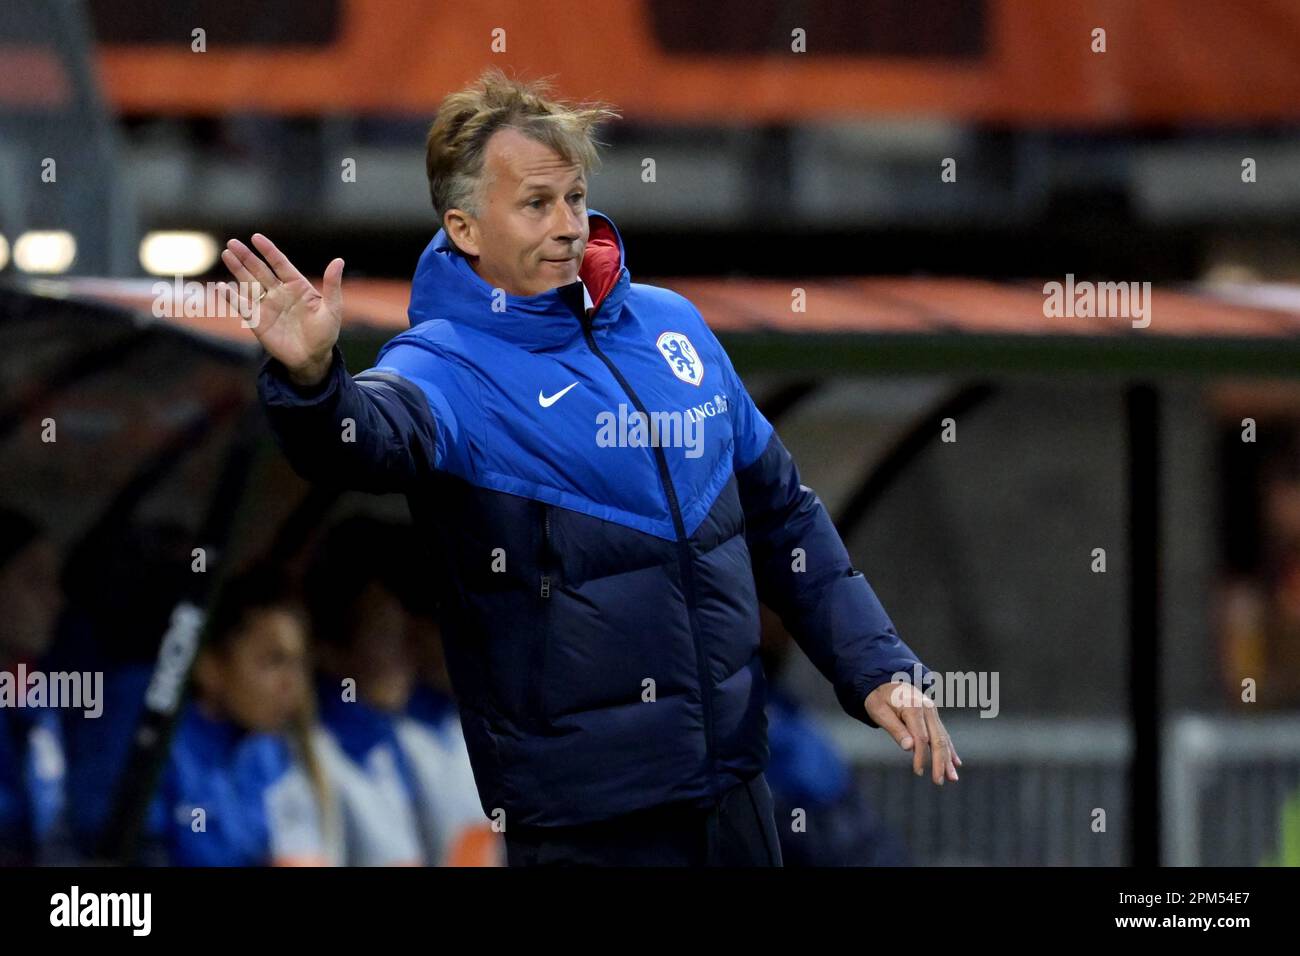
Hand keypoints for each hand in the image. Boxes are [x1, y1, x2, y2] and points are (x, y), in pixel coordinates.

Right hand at [220, 234, 343, 386]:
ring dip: (237, 270)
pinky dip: (232, 297)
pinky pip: (242, 306)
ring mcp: (267, 305)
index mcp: (297, 286)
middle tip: (232, 242)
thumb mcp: (332, 308)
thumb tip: (339, 260)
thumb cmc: (325, 332)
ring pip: (249, 283)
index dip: (268, 251)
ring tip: (226, 254)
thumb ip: (332, 285)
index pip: (280, 263)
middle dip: (246, 256)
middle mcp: (279, 292)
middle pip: (260, 270)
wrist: (313, 358)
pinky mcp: (258, 321)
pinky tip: (222, 287)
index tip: (256, 237)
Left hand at [865, 680, 961, 784]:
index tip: (918, 772)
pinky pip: (943, 735)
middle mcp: (928, 709)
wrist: (884, 680)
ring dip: (948, 759)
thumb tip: (909, 748)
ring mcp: (932, 712)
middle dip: (940, 762)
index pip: (921, 737)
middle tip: (939, 781)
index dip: (921, 756)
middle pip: (938, 739)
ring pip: (943, 739)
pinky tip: (955, 763)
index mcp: (914, 707)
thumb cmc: (879, 697)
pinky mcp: (933, 716)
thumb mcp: (879, 711)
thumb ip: (895, 729)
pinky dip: (950, 749)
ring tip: (953, 779)